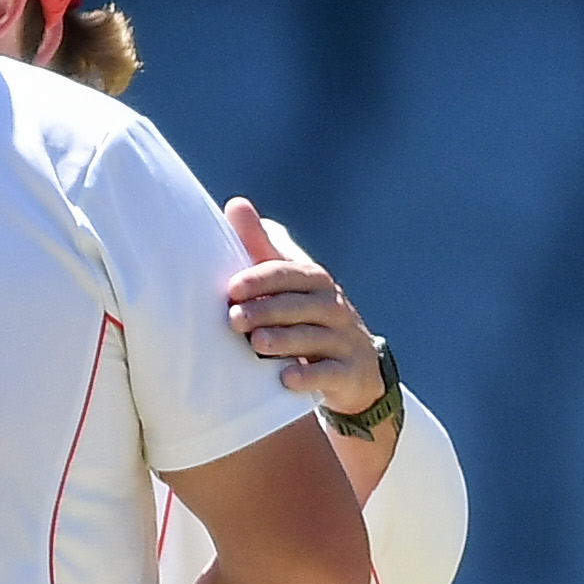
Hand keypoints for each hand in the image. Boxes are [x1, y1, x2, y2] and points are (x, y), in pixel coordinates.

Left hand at [221, 199, 383, 416]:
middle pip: (301, 305)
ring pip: (314, 338)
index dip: (262, 280)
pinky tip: (285, 380)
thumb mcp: (285, 283)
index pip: (290, 274)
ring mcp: (344, 340)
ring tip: (256, 344)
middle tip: (234, 318)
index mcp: (314, 282)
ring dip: (284, 340)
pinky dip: (308, 377)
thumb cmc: (303, 316)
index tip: (232, 288)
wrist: (352, 368)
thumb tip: (236, 203)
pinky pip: (330, 374)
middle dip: (267, 310)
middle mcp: (333, 307)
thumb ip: (259, 247)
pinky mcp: (349, 373)